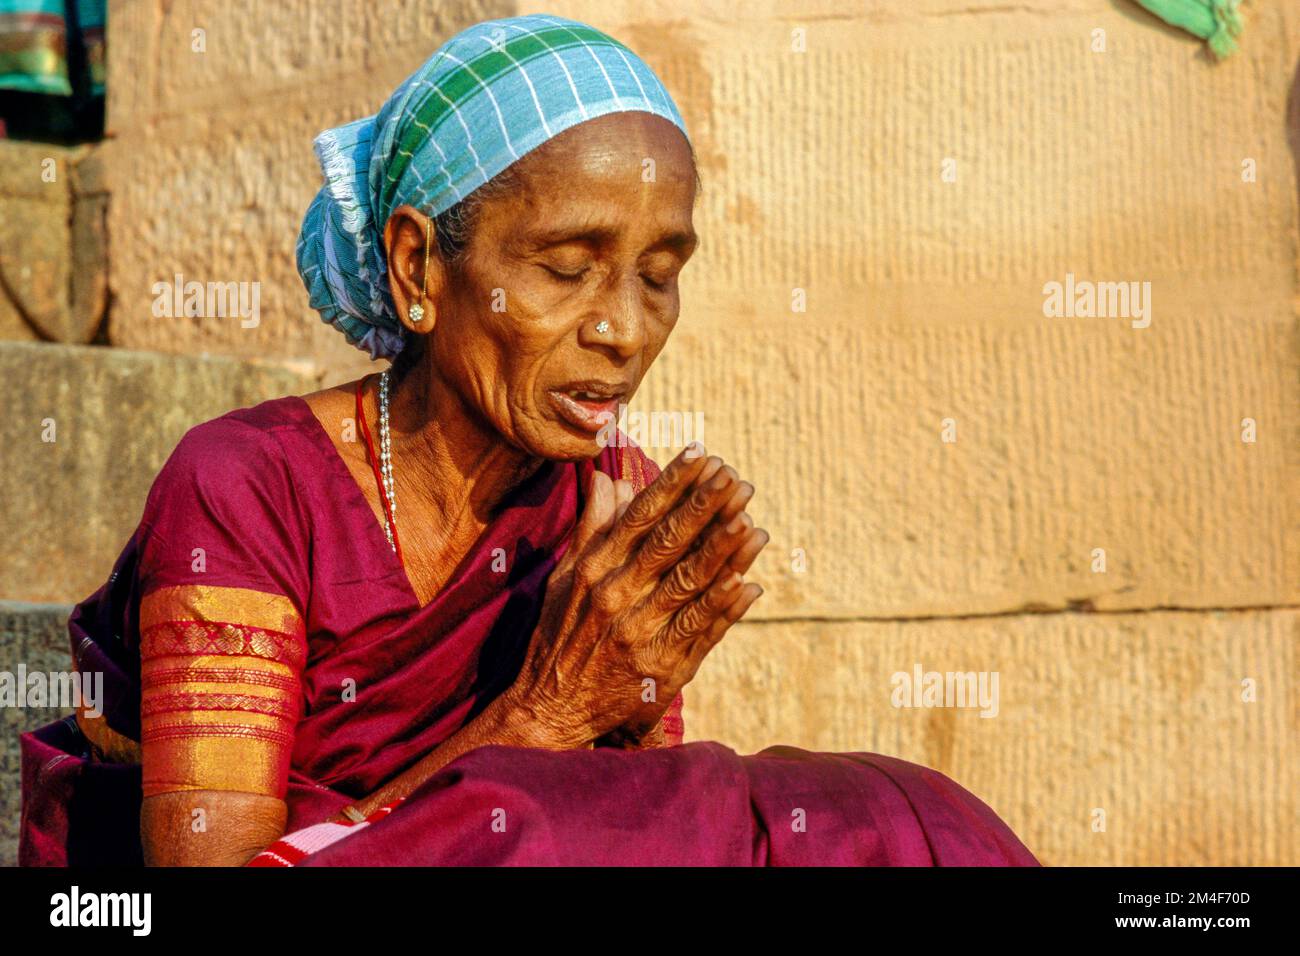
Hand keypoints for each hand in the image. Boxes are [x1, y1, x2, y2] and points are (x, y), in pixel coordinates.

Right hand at [503, 444, 767, 746]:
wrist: (550, 709)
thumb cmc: (558, 635)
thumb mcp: (565, 577)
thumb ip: (592, 528)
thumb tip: (607, 478)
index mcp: (595, 570)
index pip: (639, 516)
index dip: (672, 484)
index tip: (700, 453)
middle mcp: (618, 598)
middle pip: (669, 544)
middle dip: (705, 507)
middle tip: (736, 478)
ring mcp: (642, 635)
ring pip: (691, 584)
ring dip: (725, 552)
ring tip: (752, 521)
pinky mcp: (662, 670)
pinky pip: (701, 632)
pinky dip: (726, 608)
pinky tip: (750, 583)